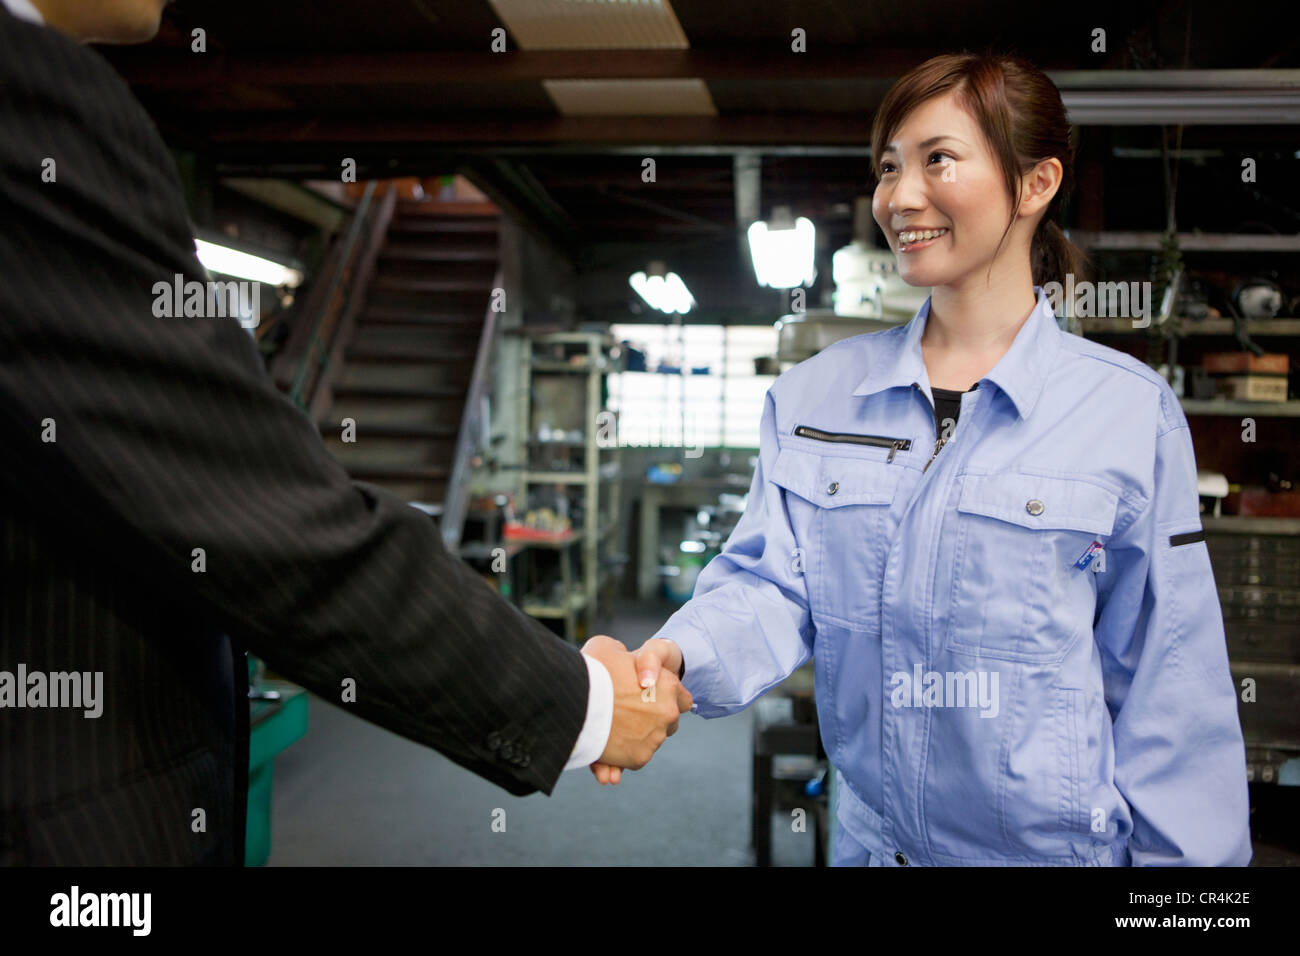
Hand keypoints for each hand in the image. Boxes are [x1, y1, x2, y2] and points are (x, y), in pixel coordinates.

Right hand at [581, 635, 690, 785]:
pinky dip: (624, 755)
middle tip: (628, 713)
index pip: (683, 698)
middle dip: (652, 719)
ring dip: (638, 736)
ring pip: (651, 740)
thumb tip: (622, 659)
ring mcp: (655, 737)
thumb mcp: (610, 648)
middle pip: (668, 721)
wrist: (573, 697)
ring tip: (614, 730)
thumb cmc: (593, 668)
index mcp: (669, 685)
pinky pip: (635, 758)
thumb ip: (626, 656)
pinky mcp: (640, 758)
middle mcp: (668, 712)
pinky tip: (608, 746)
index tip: (647, 698)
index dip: (666, 697)